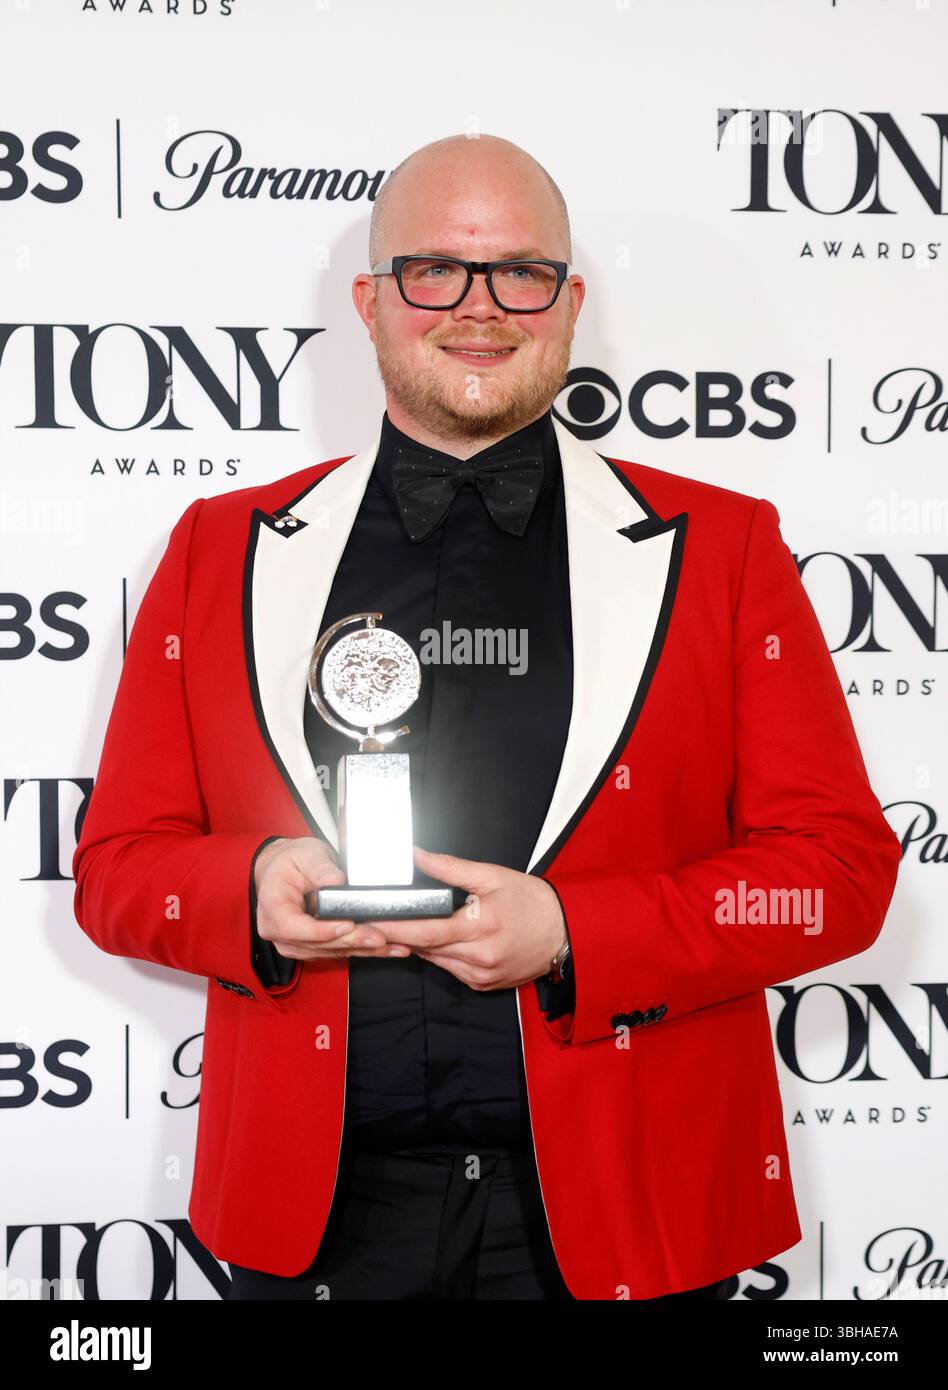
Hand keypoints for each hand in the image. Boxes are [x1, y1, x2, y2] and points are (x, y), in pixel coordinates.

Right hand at [253, 837, 411, 960]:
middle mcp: (279, 932)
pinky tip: (387, 948)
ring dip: (362, 949)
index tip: (347, 925)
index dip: (321, 930)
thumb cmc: (292, 861)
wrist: (284, 870)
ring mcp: (296, 943)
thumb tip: (336, 882)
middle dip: (351, 941)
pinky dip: (363, 950)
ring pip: (331, 952)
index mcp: (272, 908)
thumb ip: (321, 869)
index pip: (293, 927)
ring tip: (390, 945)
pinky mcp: (313, 947)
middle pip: (317, 943)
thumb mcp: (306, 855)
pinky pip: (338, 952)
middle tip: (379, 937)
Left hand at [359, 845, 567, 990]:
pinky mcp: (482, 985)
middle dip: (398, 935)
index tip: (368, 921)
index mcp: (480, 926)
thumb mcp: (492, 876)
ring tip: (405, 925)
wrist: (565, 932)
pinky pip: (449, 969)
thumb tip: (417, 855)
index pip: (425, 930)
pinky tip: (441, 939)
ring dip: (419, 944)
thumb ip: (450, 868)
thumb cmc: (532, 902)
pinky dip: (440, 955)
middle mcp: (479, 957)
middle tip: (374, 921)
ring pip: (434, 961)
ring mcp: (480, 975)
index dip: (392, 927)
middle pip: (424, 948)